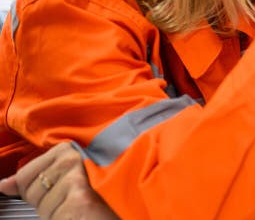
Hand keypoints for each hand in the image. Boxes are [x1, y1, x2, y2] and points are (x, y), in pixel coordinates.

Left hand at [0, 143, 117, 219]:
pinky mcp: (78, 201)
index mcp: (70, 149)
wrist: (133, 206)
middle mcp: (72, 160)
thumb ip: (40, 176)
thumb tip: (4, 185)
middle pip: (32, 192)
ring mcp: (75, 180)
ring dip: (61, 214)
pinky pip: (55, 219)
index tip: (62, 191)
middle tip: (78, 199)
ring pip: (43, 209)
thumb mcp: (74, 177)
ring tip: (85, 207)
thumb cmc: (105, 193)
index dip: (38, 189)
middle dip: (49, 202)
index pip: (26, 174)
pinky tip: (86, 215)